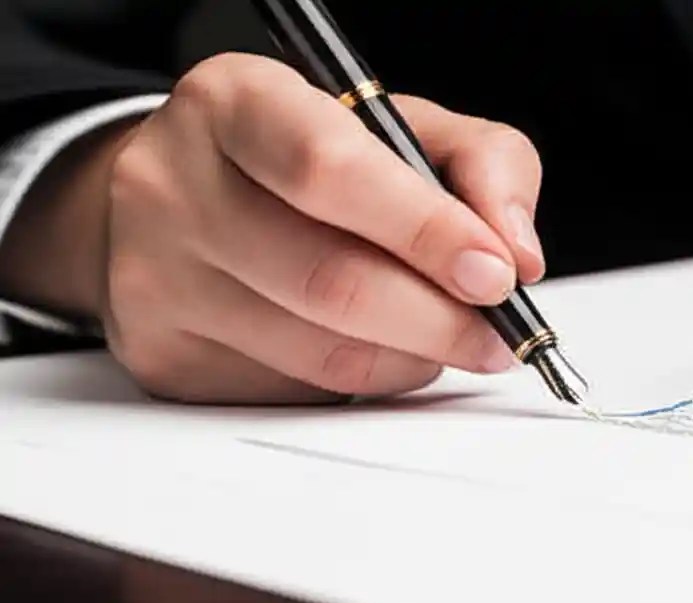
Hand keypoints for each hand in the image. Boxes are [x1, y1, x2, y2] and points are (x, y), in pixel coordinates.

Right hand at [0, 53, 544, 403]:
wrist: (181, 198)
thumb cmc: (301, 158)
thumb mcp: (398, 126)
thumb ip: (480, 164)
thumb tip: (518, 255)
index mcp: (236, 102)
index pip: (329, 170)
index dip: (426, 230)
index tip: (496, 273)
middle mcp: (175, 185)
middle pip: (330, 280)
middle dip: (440, 320)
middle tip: (497, 334)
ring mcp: (157, 280)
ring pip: (322, 354)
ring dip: (412, 358)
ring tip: (443, 336)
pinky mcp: (165, 357)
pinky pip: (297, 392)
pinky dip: (364, 380)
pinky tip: (375, 346)